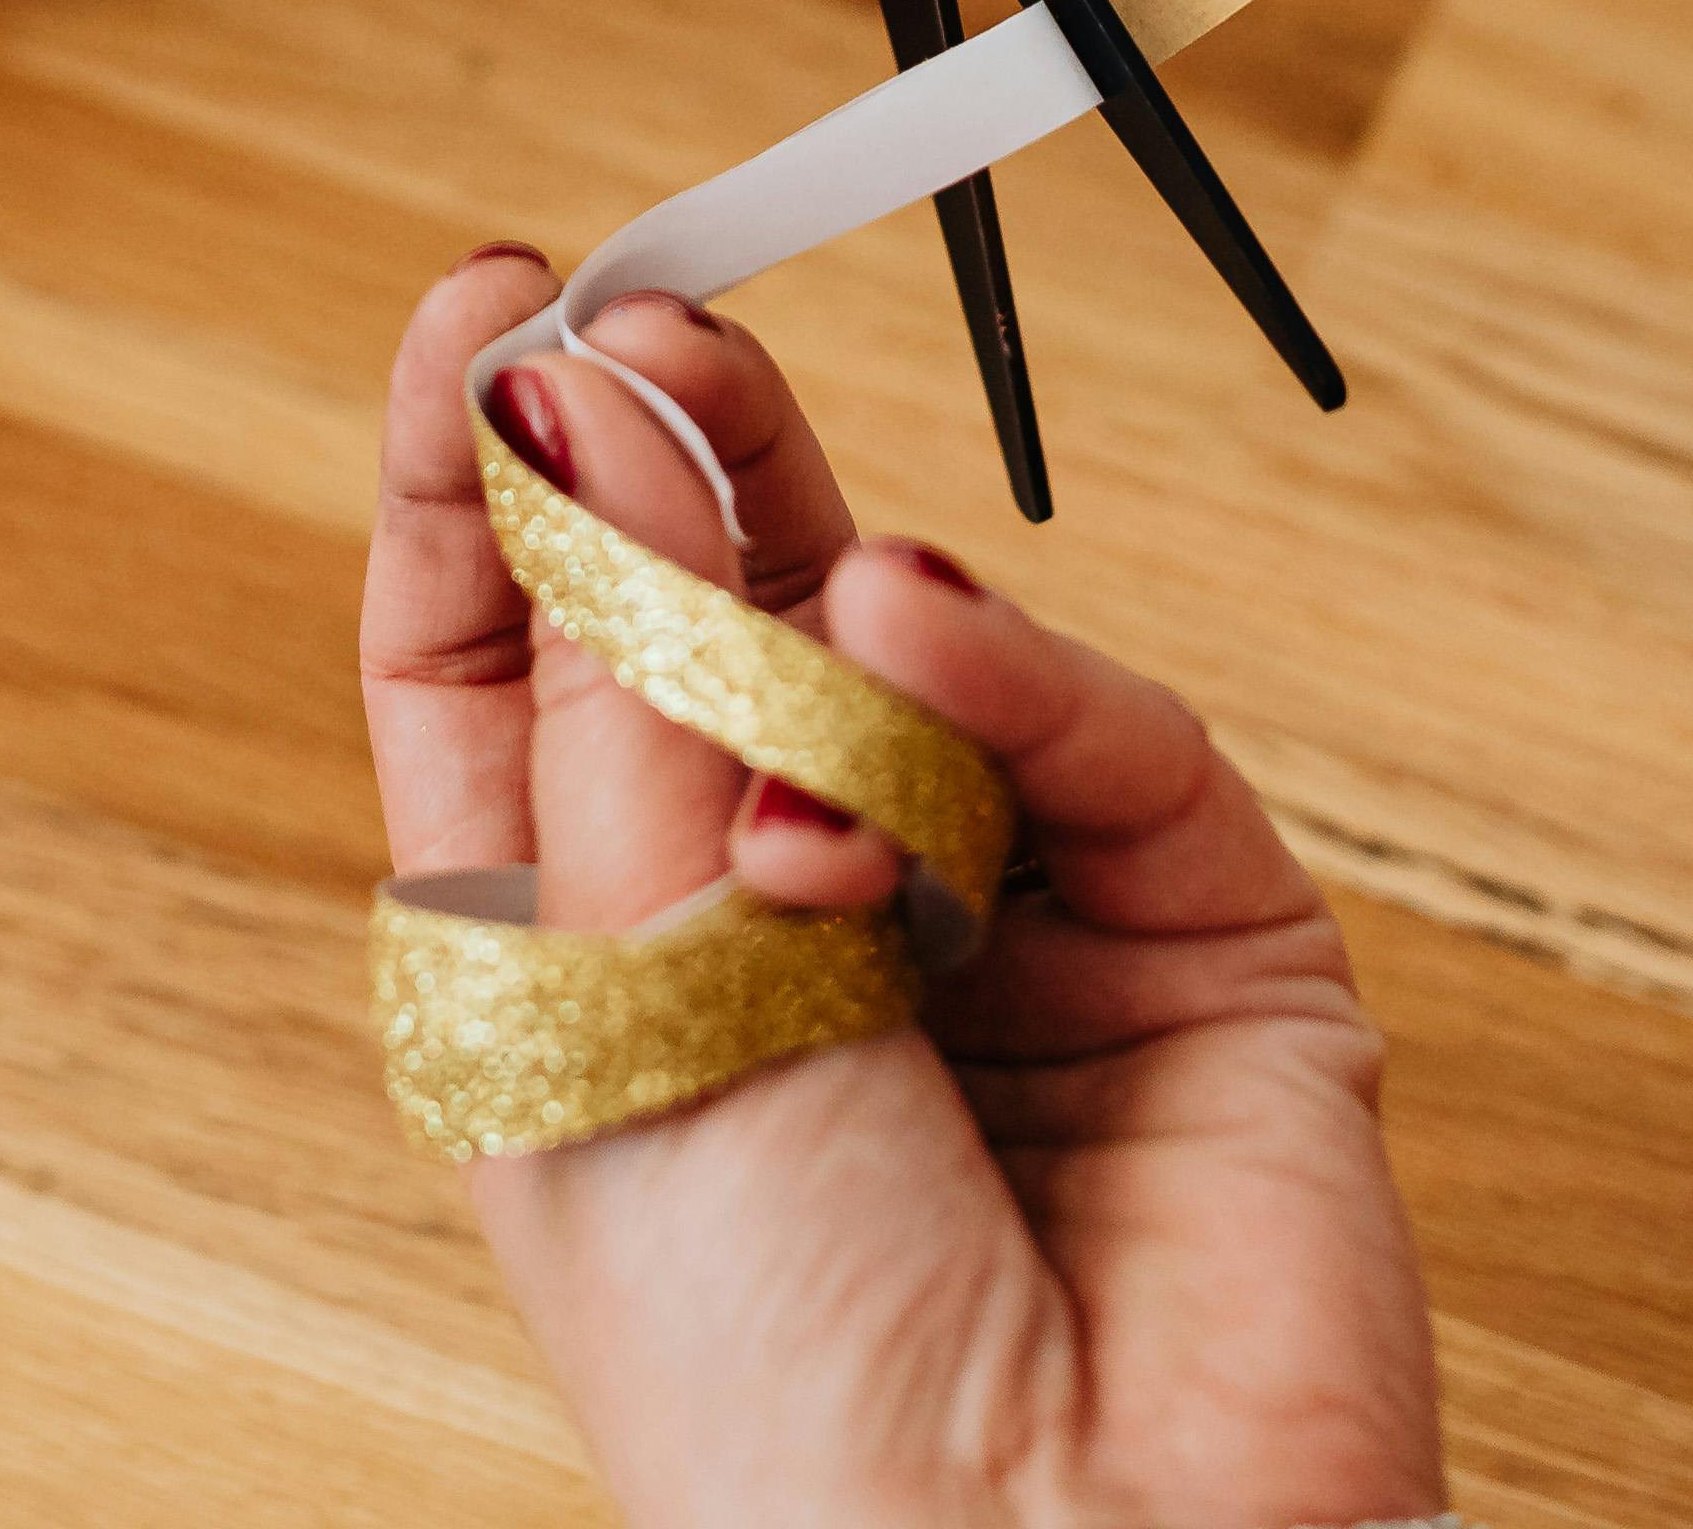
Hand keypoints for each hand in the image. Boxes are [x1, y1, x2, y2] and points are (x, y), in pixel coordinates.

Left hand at [367, 249, 1442, 1528]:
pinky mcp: (1200, 952)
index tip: (492, 307)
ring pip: (917, 662)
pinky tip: (934, 645)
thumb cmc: (777, 1384)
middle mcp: (782, 937)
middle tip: (647, 317)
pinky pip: (1106, 745)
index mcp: (587, 973)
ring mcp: (1001, 941)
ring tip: (810, 595)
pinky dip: (1019, 675)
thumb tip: (589, 408)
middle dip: (681, 461)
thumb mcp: (622, 996)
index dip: (497, 480)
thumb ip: (628, 688)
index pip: (510, 665)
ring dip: (841, 607)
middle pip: (717, 618)